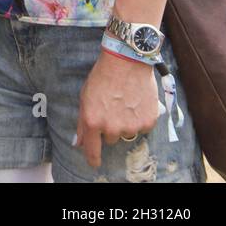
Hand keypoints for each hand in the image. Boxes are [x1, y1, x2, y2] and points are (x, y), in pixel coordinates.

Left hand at [75, 51, 159, 168]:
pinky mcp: (147, 122)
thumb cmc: (102, 78)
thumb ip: (82, 123)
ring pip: (127, 133)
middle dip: (110, 126)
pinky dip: (140, 119)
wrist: (126, 62)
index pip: (92, 149)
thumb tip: (78, 142)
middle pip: (110, 138)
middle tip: (112, 107)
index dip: (93, 158)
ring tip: (124, 102)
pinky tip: (136, 102)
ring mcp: (131, 126)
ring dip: (126, 122)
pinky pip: (142, 128)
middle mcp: (112, 127)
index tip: (94, 163)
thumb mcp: (85, 98)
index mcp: (93, 121)